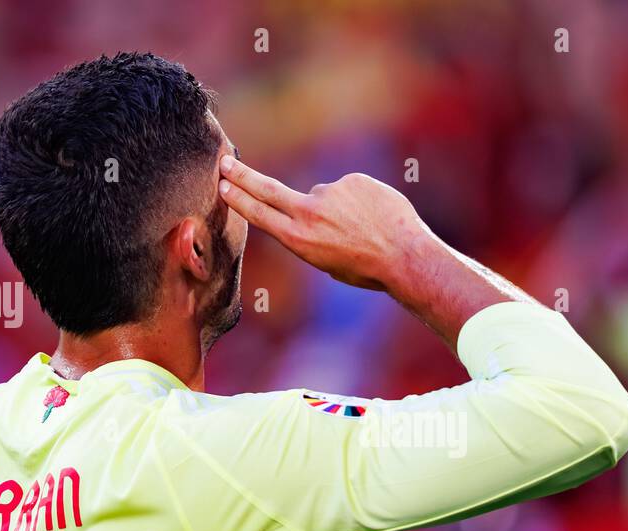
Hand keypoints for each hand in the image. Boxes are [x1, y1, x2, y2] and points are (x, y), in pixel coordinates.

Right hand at [218, 155, 424, 291]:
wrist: (404, 257)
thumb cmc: (367, 269)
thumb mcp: (327, 263)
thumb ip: (311, 235)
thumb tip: (313, 212)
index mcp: (298, 239)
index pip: (259, 213)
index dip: (239, 198)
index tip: (223, 186)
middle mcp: (309, 213)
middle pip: (268, 189)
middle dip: (243, 176)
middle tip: (225, 162)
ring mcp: (331, 193)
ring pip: (326, 196)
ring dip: (340, 210)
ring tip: (363, 229)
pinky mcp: (353, 180)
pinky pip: (351, 190)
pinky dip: (361, 201)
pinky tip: (375, 217)